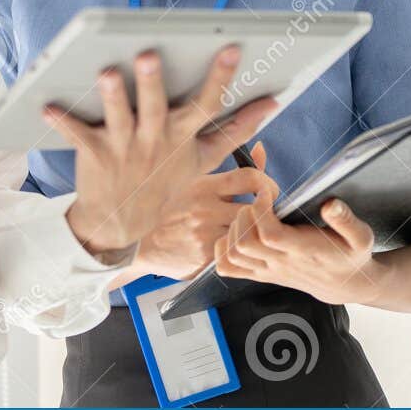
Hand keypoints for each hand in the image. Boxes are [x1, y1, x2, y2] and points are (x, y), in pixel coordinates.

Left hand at [52, 45, 276, 257]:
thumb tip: (272, 103)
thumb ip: (237, 130)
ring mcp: (124, 148)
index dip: (220, 77)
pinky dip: (62, 120)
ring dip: (111, 96)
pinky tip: (47, 105)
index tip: (229, 49)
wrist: (120, 222)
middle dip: (153, 82)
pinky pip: (77, 134)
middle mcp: (155, 140)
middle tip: (150, 55)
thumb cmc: (163, 182)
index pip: (206, 105)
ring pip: (118, 117)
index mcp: (183, 138)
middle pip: (155, 107)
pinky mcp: (94, 153)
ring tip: (106, 73)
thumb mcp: (204, 159)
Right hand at [134, 143, 275, 279]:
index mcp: (203, 186)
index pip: (249, 178)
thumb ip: (233, 173)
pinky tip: (232, 246)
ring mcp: (204, 236)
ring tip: (252, 230)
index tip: (270, 190)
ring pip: (247, 233)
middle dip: (266, 212)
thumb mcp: (197, 182)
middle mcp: (204, 210)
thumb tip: (261, 150)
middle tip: (268, 214)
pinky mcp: (203, 259)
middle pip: (255, 209)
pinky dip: (238, 249)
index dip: (268, 184)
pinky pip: (233, 253)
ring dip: (254, 232)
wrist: (139, 243)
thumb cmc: (172, 209)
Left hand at [214, 193, 382, 306]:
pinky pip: (228, 267)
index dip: (261, 209)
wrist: (345, 284)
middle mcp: (281, 263)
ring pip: (233, 254)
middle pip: (245, 243)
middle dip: (244, 213)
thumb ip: (346, 221)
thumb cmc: (351, 255)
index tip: (268, 192)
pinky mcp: (260, 274)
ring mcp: (268, 270)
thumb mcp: (360, 236)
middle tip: (257, 201)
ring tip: (249, 214)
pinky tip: (237, 232)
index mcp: (303, 250)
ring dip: (233, 228)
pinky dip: (223, 248)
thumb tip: (331, 205)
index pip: (269, 234)